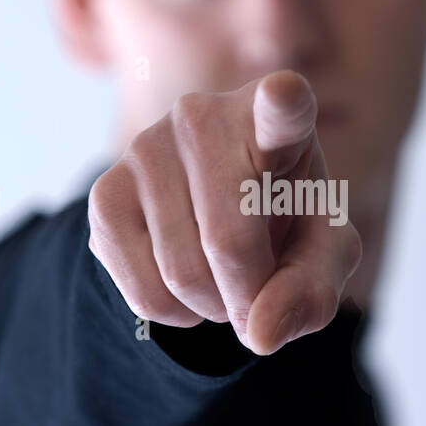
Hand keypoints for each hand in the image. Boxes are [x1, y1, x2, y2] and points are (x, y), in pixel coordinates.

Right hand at [87, 69, 361, 354]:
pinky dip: (175, 313)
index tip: (284, 92)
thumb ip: (311, 292)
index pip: (279, 107)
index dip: (282, 103)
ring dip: (213, 306)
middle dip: (249, 294)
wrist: (214, 219)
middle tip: (258, 290)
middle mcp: (203, 117)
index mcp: (276, 119)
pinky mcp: (104, 191)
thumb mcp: (322, 257)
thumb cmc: (284, 224)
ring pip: (183, 274)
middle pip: (230, 241)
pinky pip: (144, 290)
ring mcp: (146, 148)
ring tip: (222, 276)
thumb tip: (260, 334)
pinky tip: (186, 284)